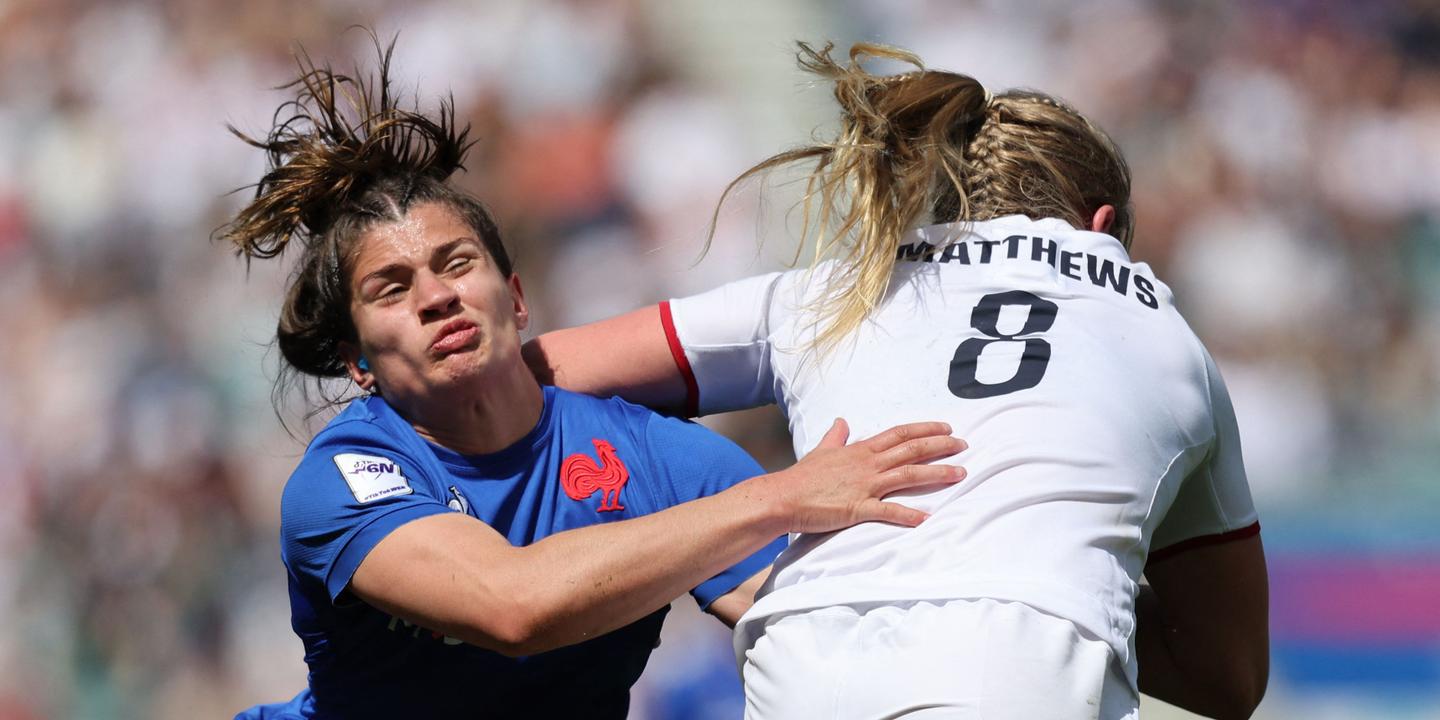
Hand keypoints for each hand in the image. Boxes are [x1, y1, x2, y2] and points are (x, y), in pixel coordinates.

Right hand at [764, 418, 965, 532]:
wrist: (783, 497)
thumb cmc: (802, 477)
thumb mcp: (821, 450)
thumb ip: (835, 437)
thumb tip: (841, 421)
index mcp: (861, 450)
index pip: (899, 434)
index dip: (925, 429)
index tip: (946, 428)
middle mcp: (868, 464)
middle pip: (911, 449)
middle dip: (941, 446)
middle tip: (964, 445)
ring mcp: (865, 485)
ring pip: (908, 475)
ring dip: (937, 473)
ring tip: (961, 473)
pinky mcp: (858, 508)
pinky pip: (888, 511)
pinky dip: (909, 515)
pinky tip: (926, 518)